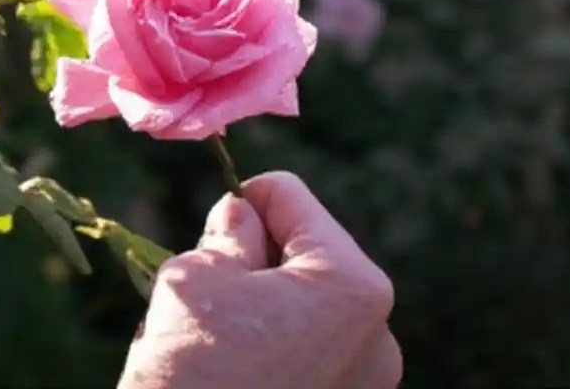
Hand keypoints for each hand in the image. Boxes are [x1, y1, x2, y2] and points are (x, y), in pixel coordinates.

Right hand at [119, 172, 402, 388]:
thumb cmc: (191, 371)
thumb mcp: (196, 276)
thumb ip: (226, 234)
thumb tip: (241, 217)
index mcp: (352, 285)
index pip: (290, 199)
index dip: (240, 203)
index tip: (208, 235)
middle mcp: (379, 334)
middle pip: (306, 255)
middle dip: (255, 262)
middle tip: (210, 297)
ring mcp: (368, 383)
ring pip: (306, 307)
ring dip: (262, 306)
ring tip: (218, 343)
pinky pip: (310, 353)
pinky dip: (273, 348)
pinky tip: (236, 373)